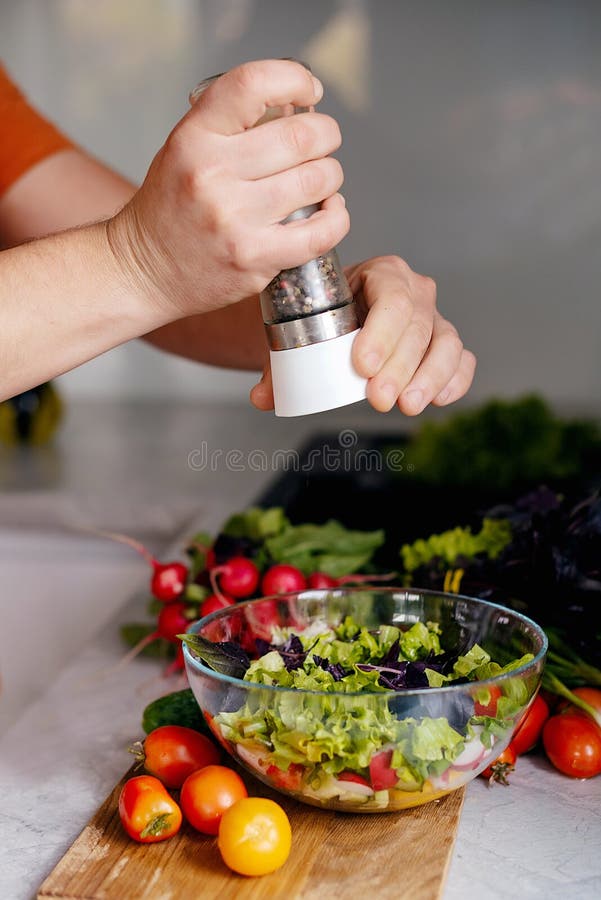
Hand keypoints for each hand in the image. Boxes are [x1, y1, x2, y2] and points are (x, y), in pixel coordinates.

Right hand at [106, 59, 348, 319]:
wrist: (144, 270)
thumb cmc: (172, 208)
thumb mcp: (185, 148)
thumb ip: (232, 125)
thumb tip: (300, 108)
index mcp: (194, 137)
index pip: (254, 84)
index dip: (296, 80)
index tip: (310, 92)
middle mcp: (213, 173)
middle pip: (301, 135)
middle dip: (325, 134)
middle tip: (323, 142)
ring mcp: (235, 218)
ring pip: (317, 180)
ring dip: (330, 176)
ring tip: (320, 181)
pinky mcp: (255, 258)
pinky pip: (320, 231)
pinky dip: (336, 217)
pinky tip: (329, 210)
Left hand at [250, 255, 475, 413]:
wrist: (333, 320)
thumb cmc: (317, 318)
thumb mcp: (296, 332)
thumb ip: (278, 366)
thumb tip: (262, 398)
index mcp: (382, 273)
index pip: (392, 297)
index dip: (382, 332)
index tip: (362, 366)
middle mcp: (415, 291)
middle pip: (418, 325)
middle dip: (400, 366)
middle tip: (378, 398)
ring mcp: (434, 319)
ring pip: (445, 343)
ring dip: (429, 377)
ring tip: (406, 406)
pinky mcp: (443, 347)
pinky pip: (460, 360)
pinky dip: (454, 380)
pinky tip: (437, 400)